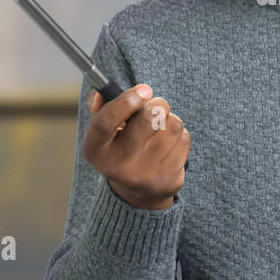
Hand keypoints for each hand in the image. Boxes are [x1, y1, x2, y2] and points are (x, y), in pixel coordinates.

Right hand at [82, 84, 190, 210]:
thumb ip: (101, 106)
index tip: (143, 89)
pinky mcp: (169, 179)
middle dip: (157, 104)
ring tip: (159, 130)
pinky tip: (168, 145)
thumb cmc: (120, 147)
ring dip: (169, 120)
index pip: (105, 123)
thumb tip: (101, 93)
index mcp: (96, 151)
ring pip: (171, 125)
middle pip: (148, 118)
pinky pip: (183, 139)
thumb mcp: (105, 130)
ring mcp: (145, 175)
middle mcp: (119, 166)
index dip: (125, 102)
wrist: (139, 190)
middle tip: (155, 106)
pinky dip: (179, 135)